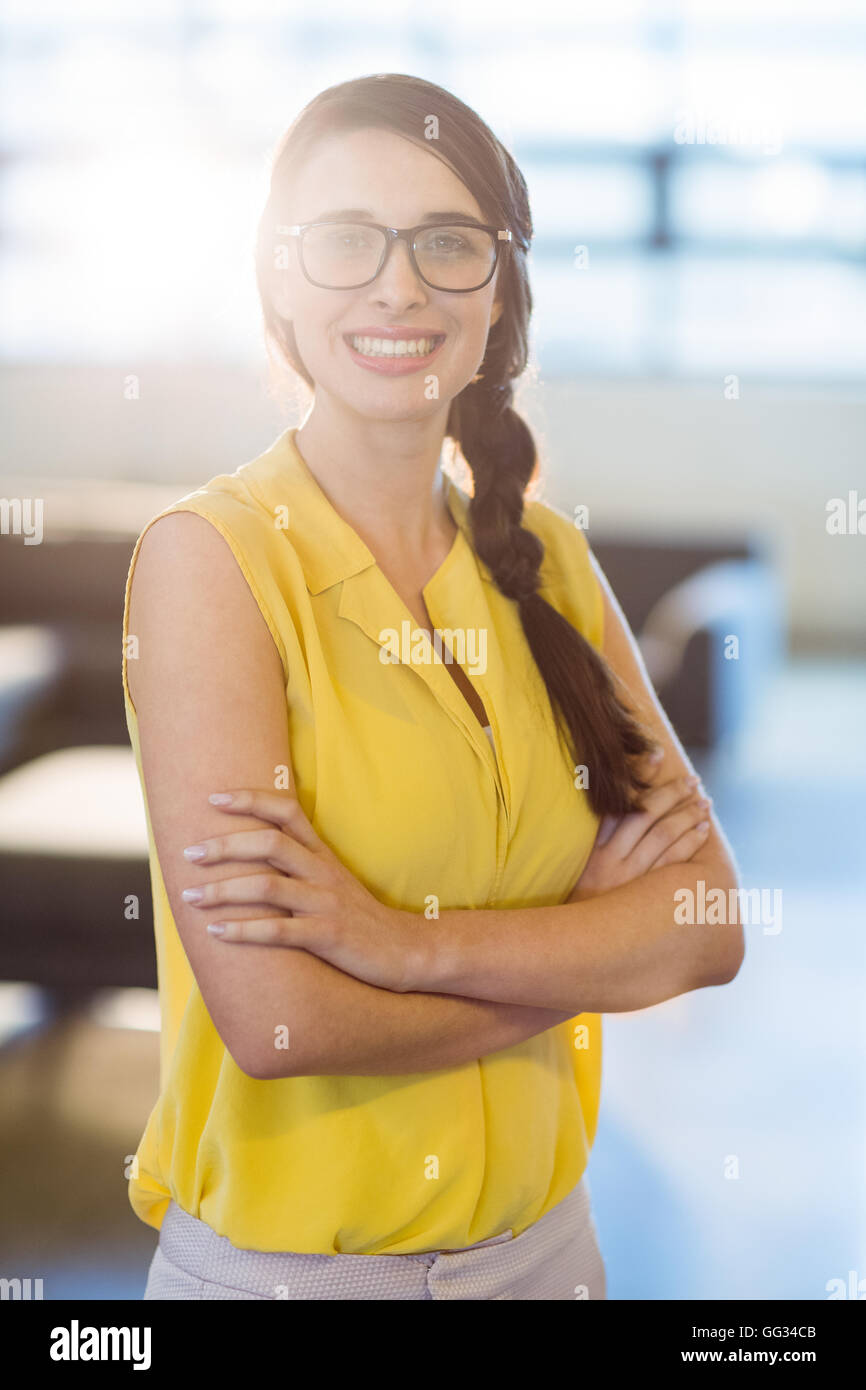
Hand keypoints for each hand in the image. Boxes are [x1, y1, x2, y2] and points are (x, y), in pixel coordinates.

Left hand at [180, 788, 424, 992]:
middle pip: (270, 843)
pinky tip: (217, 932)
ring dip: (223, 890)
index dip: (250, 800)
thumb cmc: (359, 917)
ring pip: (268, 886)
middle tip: (189, 853)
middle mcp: (322, 872)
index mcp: (322, 854)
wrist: (406, 950)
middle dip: (224, 845)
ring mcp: (325, 904)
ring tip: (190, 898)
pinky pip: (279, 932)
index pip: (286, 811)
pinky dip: (244, 931)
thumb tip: (249, 854)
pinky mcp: (328, 936)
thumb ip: (298, 864)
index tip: (213, 798)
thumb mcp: (332, 881)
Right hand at [569, 768, 711, 902]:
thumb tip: (623, 805)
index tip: (657, 754)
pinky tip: (702, 829)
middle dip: (672, 793)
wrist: (577, 949)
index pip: (616, 799)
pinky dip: (690, 842)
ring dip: (687, 814)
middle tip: (692, 780)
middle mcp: (610, 858)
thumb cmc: (582, 906)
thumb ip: (601, 838)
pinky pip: (674, 863)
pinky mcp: (645, 897)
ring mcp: (629, 877)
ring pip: (664, 835)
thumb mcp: (582, 869)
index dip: (637, 775)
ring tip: (704, 801)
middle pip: (645, 813)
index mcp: (592, 846)